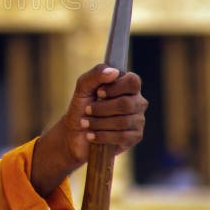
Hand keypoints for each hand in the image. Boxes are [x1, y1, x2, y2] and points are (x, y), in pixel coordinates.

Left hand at [30, 64, 147, 197]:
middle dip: (104, 109)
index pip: (132, 81)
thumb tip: (112, 70)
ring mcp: (137, 121)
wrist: (72, 137)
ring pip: (127, 121)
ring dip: (102, 123)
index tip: (98, 93)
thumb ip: (94, 75)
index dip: (116, 88)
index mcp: (125, 86)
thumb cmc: (77, 110)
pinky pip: (125, 137)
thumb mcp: (80, 89)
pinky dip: (105, 136)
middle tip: (87, 112)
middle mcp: (135, 102)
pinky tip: (93, 136)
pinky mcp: (133, 138)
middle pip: (129, 102)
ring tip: (87, 124)